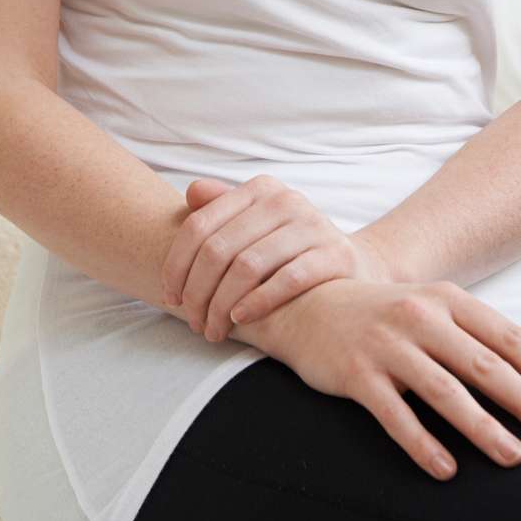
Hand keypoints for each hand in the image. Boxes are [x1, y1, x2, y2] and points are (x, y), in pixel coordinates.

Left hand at [160, 174, 392, 341]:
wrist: (351, 265)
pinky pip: (287, 279)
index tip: (169, 298)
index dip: (176, 265)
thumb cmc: (288, 249)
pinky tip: (240, 319)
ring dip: (221, 305)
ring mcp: (311, 224)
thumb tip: (190, 193)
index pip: (199, 225)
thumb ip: (221, 208)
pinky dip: (257, 302)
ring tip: (213, 330)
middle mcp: (284, 200)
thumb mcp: (255, 224)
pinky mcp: (334, 254)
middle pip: (219, 249)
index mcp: (258, 189)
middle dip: (198, 293)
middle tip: (193, 323)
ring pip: (247, 266)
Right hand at [247, 276, 520, 481]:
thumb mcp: (432, 310)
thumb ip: (475, 337)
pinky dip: (423, 444)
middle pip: (484, 365)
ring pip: (445, 392)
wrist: (308, 303)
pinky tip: (446, 469)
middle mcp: (419, 317)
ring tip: (514, 456)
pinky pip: (395, 415)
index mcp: (446, 299)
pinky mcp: (356, 372)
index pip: (507, 337)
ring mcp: (386, 344)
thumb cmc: (386, 315)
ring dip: (484, 427)